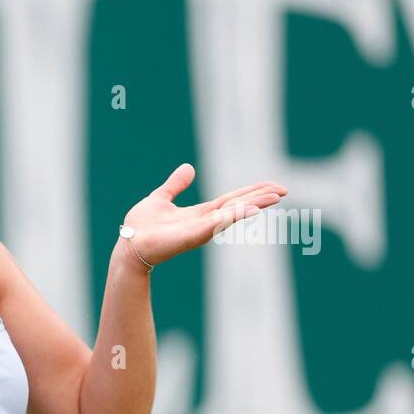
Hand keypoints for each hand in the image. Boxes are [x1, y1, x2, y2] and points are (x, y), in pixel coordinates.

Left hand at [122, 163, 287, 267]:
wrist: (129, 244)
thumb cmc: (141, 226)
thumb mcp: (160, 198)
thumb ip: (175, 185)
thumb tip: (189, 168)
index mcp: (200, 213)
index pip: (232, 200)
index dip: (252, 192)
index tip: (273, 186)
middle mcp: (205, 222)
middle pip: (239, 207)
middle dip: (260, 199)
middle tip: (284, 191)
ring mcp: (201, 230)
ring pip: (233, 215)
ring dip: (254, 206)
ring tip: (275, 197)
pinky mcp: (192, 236)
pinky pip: (217, 224)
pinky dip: (234, 217)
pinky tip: (250, 210)